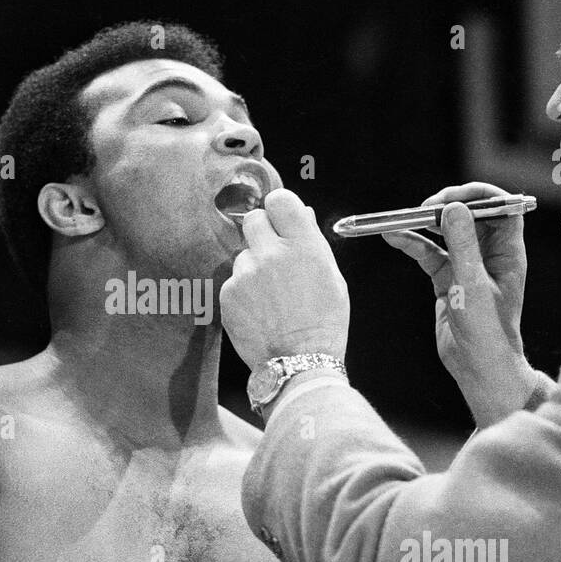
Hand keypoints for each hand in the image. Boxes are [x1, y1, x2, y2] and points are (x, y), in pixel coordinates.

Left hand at [220, 188, 349, 370]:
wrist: (299, 362)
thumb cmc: (323, 322)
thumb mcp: (332, 277)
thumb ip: (312, 242)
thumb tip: (302, 215)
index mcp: (303, 245)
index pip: (279, 200)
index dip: (279, 210)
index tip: (281, 220)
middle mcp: (272, 254)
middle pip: (254, 219)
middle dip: (262, 233)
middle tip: (273, 256)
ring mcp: (247, 273)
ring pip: (242, 254)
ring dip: (253, 267)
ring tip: (271, 295)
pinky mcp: (228, 293)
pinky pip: (233, 280)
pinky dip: (242, 291)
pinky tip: (259, 310)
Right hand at [382, 182, 539, 425]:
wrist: (478, 367)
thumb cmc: (486, 330)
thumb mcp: (472, 284)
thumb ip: (462, 245)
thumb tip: (452, 208)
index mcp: (508, 252)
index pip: (501, 208)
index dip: (479, 195)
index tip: (452, 198)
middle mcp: (490, 255)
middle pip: (471, 215)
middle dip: (448, 205)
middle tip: (426, 208)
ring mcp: (467, 267)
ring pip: (446, 234)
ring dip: (426, 223)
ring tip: (406, 218)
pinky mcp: (447, 280)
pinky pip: (429, 254)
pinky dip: (413, 244)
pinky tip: (394, 237)